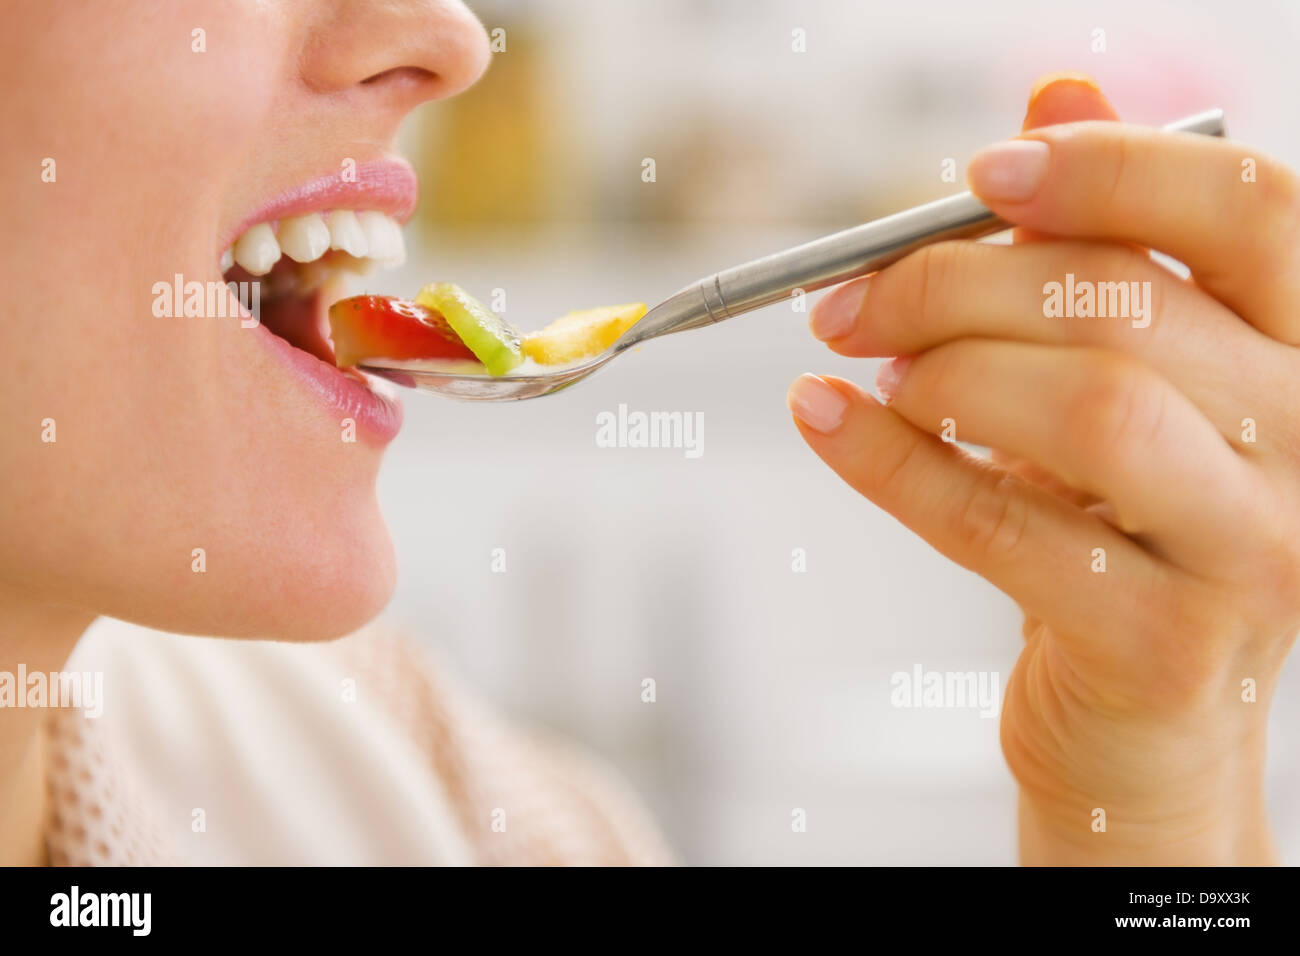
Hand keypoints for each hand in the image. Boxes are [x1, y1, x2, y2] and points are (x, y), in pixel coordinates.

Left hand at [788, 74, 1299, 863]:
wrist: (1145, 725)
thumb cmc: (1130, 533)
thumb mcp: (1136, 380)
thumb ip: (1109, 240)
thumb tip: (1054, 92)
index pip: (1251, 209)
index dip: (1113, 166)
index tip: (984, 172)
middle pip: (1131, 306)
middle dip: (960, 281)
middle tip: (854, 297)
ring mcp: (1256, 555)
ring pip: (1087, 408)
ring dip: (943, 370)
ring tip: (872, 371)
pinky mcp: (1161, 644)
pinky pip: (1000, 523)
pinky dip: (889, 460)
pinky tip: (824, 418)